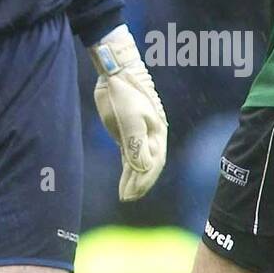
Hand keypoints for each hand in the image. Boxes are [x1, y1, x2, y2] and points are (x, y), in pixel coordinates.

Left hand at [89, 25, 167, 199]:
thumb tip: (143, 169)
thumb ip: (137, 144)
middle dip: (140, 184)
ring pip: (139, 164)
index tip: (133, 193)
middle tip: (128, 199)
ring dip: (133, 181)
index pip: (154, 163)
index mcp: (157, 133)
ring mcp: (139, 136)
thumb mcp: (130, 119)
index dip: (145, 180)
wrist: (116, 73)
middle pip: (149, 166)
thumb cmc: (125, 94)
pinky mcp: (127, 134)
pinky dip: (127, 171)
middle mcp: (151, 137)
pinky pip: (130, 157)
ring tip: (125, 196)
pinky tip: (124, 183)